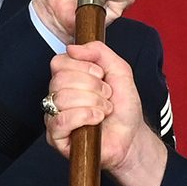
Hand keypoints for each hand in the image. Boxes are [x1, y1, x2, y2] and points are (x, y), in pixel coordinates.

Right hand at [46, 43, 168, 185]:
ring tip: (104, 110)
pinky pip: (61, 121)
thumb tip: (72, 48)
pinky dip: (84, 116)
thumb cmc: (124, 107)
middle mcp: (57, 96)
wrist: (132, 136)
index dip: (83, 67)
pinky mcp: (56, 137)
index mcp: (68, 78)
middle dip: (92, 87)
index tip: (101, 76)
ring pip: (61, 99)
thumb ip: (99, 51)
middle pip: (60, 79)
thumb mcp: (119, 70)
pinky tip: (96, 119)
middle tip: (107, 96)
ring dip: (92, 102)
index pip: (58, 62)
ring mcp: (54, 116)